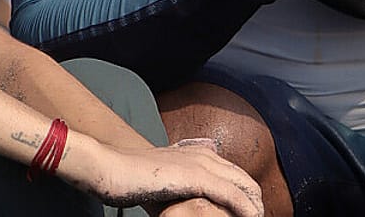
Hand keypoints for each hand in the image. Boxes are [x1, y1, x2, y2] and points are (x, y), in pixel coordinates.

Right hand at [76, 140, 262, 215]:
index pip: (230, 172)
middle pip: (242, 177)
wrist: (109, 167)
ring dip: (254, 205)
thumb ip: (178, 191)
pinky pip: (233, 194)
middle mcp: (201, 154)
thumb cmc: (127, 178)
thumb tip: (183, 208)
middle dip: (254, 200)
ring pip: (243, 184)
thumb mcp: (159, 183)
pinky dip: (246, 208)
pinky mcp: (196, 177)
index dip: (243, 192)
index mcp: (193, 153)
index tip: (247, 212)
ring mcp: (200, 164)